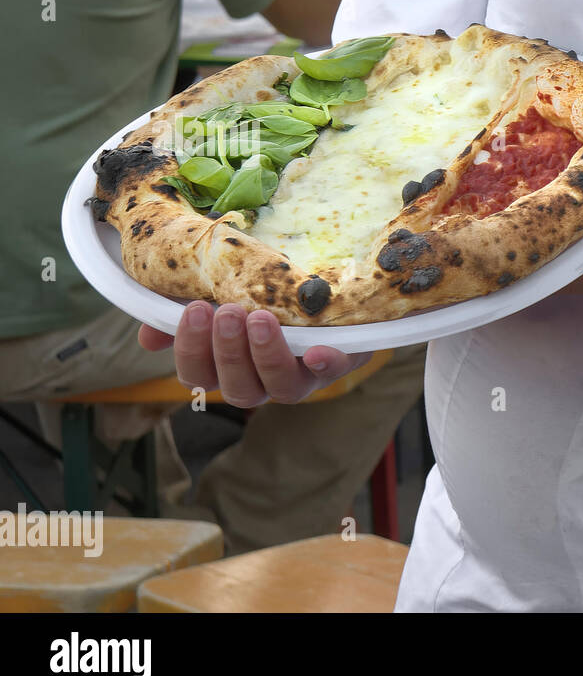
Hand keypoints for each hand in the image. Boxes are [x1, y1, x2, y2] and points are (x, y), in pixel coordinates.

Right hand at [138, 301, 371, 407]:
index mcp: (229, 365)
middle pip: (237, 389)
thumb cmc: (263, 292)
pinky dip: (326, 364)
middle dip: (228, 352)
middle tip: (227, 312)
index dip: (191, 349)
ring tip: (260, 318)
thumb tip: (149, 338)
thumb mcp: (220, 292)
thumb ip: (184, 312)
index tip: (193, 309)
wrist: (330, 286)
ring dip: (266, 355)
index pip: (197, 375)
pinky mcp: (342, 361)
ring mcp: (304, 375)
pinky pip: (335, 372)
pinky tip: (318, 352)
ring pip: (281, 388)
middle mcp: (264, 379)